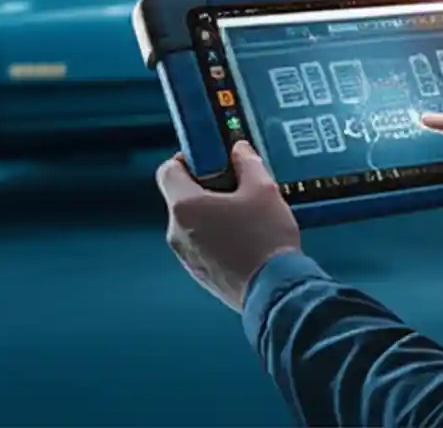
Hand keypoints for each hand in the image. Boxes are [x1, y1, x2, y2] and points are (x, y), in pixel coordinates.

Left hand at [155, 141, 301, 311]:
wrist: (274, 292)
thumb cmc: (266, 238)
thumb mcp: (264, 190)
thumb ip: (247, 162)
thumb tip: (238, 149)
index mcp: (185, 206)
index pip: (167, 170)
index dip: (187, 159)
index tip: (211, 161)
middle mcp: (176, 231)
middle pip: (180, 197)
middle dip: (205, 187)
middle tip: (235, 187)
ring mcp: (184, 256)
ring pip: (191, 222)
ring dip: (211, 214)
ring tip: (244, 215)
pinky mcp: (197, 273)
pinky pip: (199, 244)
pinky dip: (215, 236)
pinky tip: (243, 239)